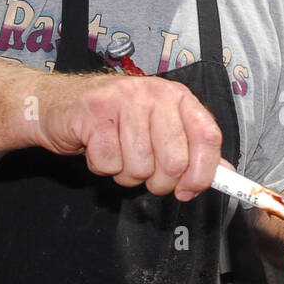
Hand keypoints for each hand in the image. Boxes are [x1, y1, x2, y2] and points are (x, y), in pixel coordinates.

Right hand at [35, 74, 222, 199]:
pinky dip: (102, 168)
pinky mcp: (95, 113)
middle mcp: (155, 93)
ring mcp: (124, 100)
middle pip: (175, 161)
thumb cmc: (113, 121)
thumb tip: (225, 174)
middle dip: (159, 181)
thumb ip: (192, 149)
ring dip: (127, 174)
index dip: (203, 173)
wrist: (57, 105)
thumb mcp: (158, 128)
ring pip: (141, 167)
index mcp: (178, 97)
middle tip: (145, 173)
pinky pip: (109, 165)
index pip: (208, 137)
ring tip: (118, 155)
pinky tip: (98, 149)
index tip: (189, 190)